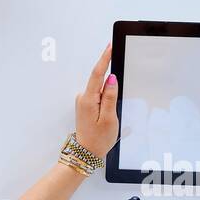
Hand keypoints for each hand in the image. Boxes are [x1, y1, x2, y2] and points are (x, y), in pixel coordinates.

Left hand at [74, 45, 119, 159]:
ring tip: (110, 116)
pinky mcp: (86, 105)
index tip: (110, 46)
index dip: (105, 58)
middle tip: (116, 99)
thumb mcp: (109, 118)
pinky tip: (109, 112)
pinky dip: (106, 98)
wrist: (86, 152)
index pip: (98, 73)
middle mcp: (83, 97)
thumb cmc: (98, 139)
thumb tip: (111, 78)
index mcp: (88, 99)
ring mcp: (84, 101)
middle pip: (100, 81)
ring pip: (100, 89)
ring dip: (109, 95)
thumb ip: (110, 96)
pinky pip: (99, 95)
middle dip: (111, 82)